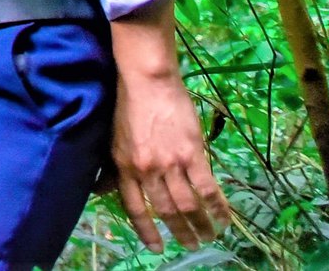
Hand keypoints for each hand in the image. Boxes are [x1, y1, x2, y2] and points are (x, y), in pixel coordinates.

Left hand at [110, 69, 230, 250]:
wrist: (147, 80)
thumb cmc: (128, 106)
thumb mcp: (112, 139)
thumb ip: (112, 167)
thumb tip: (103, 189)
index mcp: (124, 167)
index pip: (134, 208)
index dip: (146, 231)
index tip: (155, 248)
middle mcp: (146, 170)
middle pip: (164, 210)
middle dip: (179, 232)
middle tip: (190, 246)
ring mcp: (170, 163)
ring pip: (187, 205)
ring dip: (201, 225)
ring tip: (210, 237)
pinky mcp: (192, 153)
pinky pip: (207, 188)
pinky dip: (217, 206)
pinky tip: (225, 218)